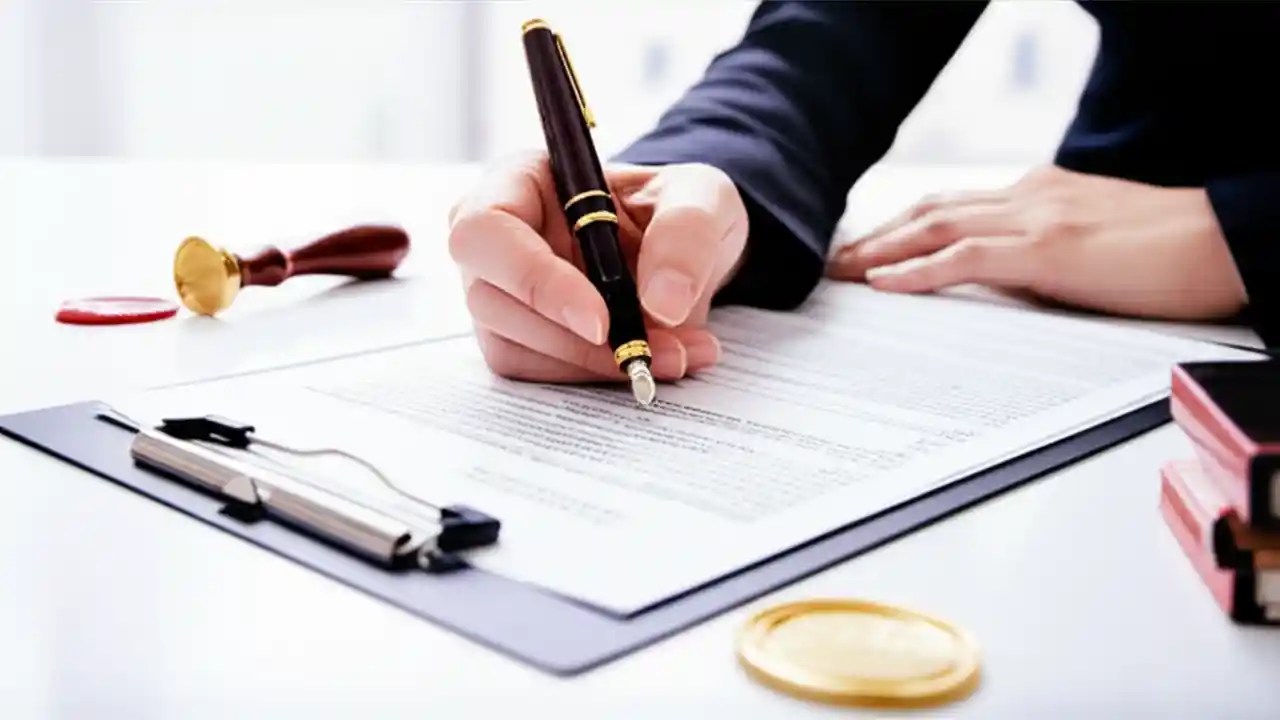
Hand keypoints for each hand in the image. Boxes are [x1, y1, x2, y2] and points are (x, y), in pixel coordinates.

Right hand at [448, 152, 747, 382]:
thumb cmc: (672, 210)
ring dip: (596, 364)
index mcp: (520, 182)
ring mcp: (500, 293)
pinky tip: (654, 358)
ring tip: (675, 353)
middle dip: (576, 340)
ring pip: (513, 346)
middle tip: (656, 350)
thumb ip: (686, 232)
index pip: (486, 229)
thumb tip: (664, 303)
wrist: (682, 256)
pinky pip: (537, 372)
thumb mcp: (699, 197)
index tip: (599, 321)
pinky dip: (598, 376)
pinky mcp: (518, 339)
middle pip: (491, 299)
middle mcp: (496, 240)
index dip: (534, 279)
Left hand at [827, 166, 1248, 319]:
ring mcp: (1033, 218)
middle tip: (834, 263)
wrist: (1221, 240)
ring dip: (879, 251)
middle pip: (928, 212)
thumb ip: (1037, 253)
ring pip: (933, 227)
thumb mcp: (1086, 246)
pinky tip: (883, 283)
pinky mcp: (1046, 249)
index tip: (866, 249)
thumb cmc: (1164, 251)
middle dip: (875, 237)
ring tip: (840, 274)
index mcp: (1035, 194)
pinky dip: (916, 270)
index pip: (950, 207)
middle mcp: (1025, 197)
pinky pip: (963, 257)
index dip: (901, 226)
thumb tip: (994, 279)